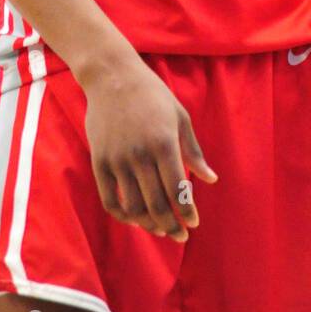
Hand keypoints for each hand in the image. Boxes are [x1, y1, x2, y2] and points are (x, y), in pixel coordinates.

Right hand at [84, 56, 217, 240]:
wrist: (112, 76)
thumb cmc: (152, 95)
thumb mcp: (180, 116)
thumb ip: (193, 151)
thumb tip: (211, 180)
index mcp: (164, 142)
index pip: (177, 189)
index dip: (187, 212)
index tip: (193, 223)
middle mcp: (140, 154)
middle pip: (156, 205)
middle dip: (171, 226)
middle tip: (180, 235)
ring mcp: (117, 159)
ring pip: (134, 207)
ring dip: (149, 225)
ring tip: (160, 228)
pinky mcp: (99, 161)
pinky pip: (110, 199)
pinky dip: (123, 216)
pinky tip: (135, 218)